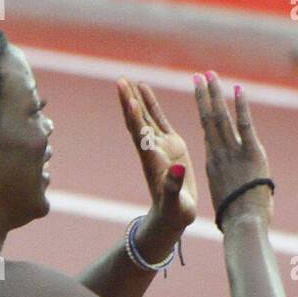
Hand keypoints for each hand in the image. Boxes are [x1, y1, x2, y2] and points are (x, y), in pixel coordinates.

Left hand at [117, 77, 197, 233]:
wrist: (174, 216)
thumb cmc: (173, 213)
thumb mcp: (174, 203)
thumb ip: (173, 186)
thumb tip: (177, 167)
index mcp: (153, 162)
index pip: (141, 137)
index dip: (135, 119)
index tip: (130, 101)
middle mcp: (152, 150)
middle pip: (136, 122)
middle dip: (128, 102)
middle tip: (120, 81)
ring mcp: (160, 146)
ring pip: (144, 117)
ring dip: (135, 99)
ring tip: (127, 80)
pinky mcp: (170, 144)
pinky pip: (158, 119)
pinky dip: (150, 104)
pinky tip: (144, 88)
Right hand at [192, 71, 271, 225]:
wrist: (243, 223)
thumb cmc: (237, 218)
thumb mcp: (227, 199)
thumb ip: (228, 188)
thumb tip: (233, 191)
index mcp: (213, 164)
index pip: (207, 132)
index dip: (202, 111)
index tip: (199, 95)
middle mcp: (219, 154)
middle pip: (209, 119)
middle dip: (204, 95)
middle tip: (199, 76)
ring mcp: (233, 152)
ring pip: (221, 117)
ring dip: (216, 94)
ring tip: (210, 75)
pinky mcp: (251, 153)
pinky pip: (243, 125)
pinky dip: (241, 106)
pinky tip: (237, 89)